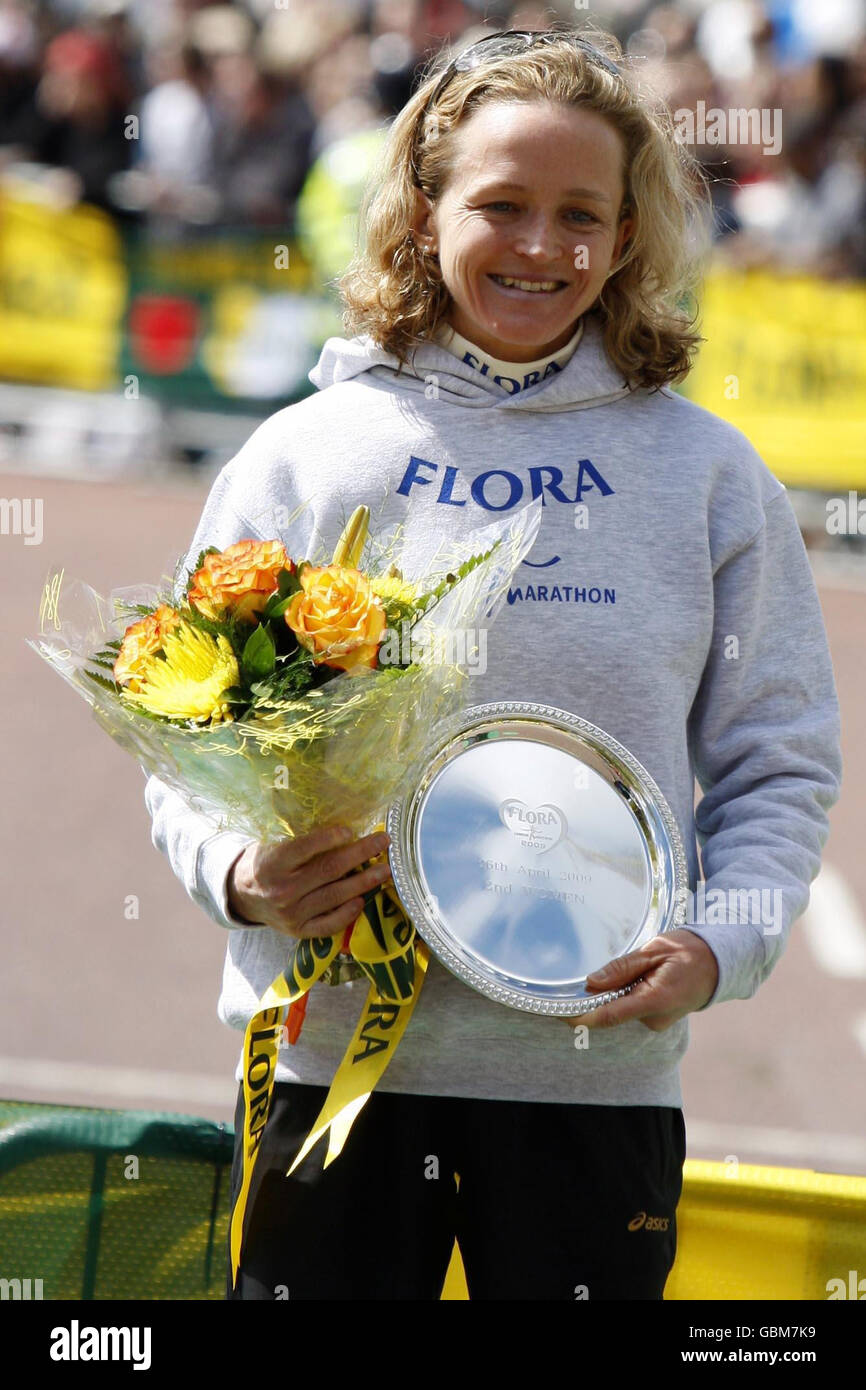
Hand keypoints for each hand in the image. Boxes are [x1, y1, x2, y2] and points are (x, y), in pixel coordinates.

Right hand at [227, 825, 392, 939]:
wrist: (242, 896)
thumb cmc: (265, 862)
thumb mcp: (271, 843)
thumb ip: (298, 836)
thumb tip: (339, 823)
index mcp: (272, 863)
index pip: (304, 848)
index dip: (329, 838)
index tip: (350, 830)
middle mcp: (282, 890)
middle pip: (328, 870)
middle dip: (360, 854)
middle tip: (383, 842)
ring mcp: (291, 914)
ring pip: (335, 896)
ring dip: (364, 882)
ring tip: (384, 870)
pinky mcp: (298, 931)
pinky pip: (328, 924)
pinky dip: (348, 913)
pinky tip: (362, 899)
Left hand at [564, 930, 719, 1031]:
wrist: (720, 964)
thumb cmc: (688, 951)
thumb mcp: (654, 950)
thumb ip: (622, 968)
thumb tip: (591, 983)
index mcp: (655, 1000)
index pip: (610, 1015)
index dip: (582, 1017)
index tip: (560, 1013)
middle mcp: (655, 1018)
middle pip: (612, 1011)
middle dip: (598, 995)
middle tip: (593, 972)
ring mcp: (657, 1022)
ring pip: (621, 1008)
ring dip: (615, 992)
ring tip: (635, 966)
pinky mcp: (656, 1019)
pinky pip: (631, 1008)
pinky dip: (625, 994)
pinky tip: (637, 976)